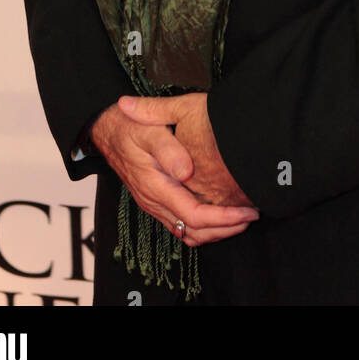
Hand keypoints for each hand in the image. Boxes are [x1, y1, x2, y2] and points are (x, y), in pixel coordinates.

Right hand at [89, 98, 258, 246]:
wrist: (106, 130)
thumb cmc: (129, 126)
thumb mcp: (148, 128)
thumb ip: (167, 149)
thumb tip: (185, 172)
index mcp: (154, 186)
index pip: (193, 216)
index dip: (223, 219)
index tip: (246, 212)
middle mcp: (154, 202)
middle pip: (194, 232)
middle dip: (226, 229)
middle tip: (252, 215)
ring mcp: (154, 204)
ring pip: (188, 233)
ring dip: (216, 231)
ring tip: (241, 218)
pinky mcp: (156, 201)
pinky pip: (181, 225)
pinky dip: (203, 226)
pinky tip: (219, 215)